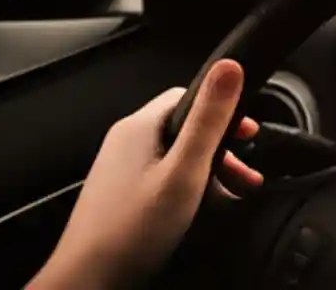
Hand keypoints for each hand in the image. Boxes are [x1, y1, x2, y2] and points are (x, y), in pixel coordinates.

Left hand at [30, 60, 263, 289]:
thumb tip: (229, 68)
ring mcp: (120, 169)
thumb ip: (209, 120)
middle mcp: (125, 142)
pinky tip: (200, 210)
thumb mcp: (184, 171)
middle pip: (185, 128)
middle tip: (245, 172)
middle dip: (222, 148)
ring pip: (175, 155)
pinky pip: (163, 177)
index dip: (223, 110)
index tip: (248, 132)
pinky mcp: (121, 194)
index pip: (188, 95)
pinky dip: (188, 187)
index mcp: (138, 127)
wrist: (88, 280)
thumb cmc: (132, 231)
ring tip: (231, 196)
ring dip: (209, 171)